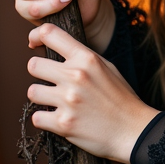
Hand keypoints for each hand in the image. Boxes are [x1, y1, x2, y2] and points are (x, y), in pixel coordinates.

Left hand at [27, 23, 158, 162]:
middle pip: (33, 65)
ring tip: (56, 101)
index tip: (35, 43)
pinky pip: (37, 118)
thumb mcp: (107, 67)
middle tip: (50, 80)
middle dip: (39, 73)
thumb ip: (82, 56)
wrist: (132, 130)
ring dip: (42, 97)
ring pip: (32, 91)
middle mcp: (75, 76)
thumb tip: (57, 46)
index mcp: (87, 58)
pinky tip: (59, 118)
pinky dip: (45, 120)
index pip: (49, 33)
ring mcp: (68, 100)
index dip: (37, 36)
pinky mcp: (63, 124)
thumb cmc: (120, 97)